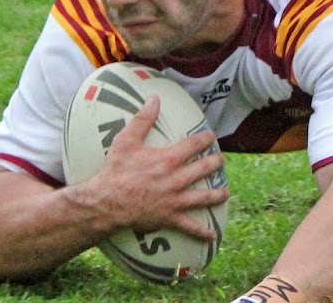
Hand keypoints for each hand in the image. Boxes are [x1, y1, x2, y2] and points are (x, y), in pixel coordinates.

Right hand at [78, 96, 229, 239]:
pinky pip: (190, 227)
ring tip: (225, 192)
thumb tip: (154, 98)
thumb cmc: (115, 171)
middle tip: (220, 160)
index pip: (195, 144)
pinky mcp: (170, 218)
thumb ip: (143, 119)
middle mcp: (177, 179)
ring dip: (217, 194)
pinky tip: (213, 235)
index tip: (211, 136)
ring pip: (204, 197)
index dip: (206, 138)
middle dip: (216, 163)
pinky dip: (202, 232)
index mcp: (169, 159)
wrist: (106, 202)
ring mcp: (176, 200)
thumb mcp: (126, 140)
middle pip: (205, 168)